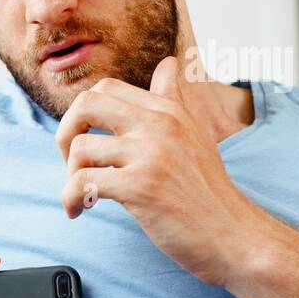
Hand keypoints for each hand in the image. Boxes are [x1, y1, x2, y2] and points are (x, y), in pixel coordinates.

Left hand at [56, 55, 265, 286]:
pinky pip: (82, 182)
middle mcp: (161, 125)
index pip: (106, 88)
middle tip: (73, 164)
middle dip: (65, 135)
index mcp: (168, 111)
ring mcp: (152, 154)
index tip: (89, 144)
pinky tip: (79, 210)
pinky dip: (71, 199)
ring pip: (79, 147)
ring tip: (84, 195)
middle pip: (85, 104)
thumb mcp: (193, 135)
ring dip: (70, 175)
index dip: (83, 116)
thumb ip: (172, 99)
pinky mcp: (141, 186)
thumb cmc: (206, 192)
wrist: (233, 235)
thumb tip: (169, 63)